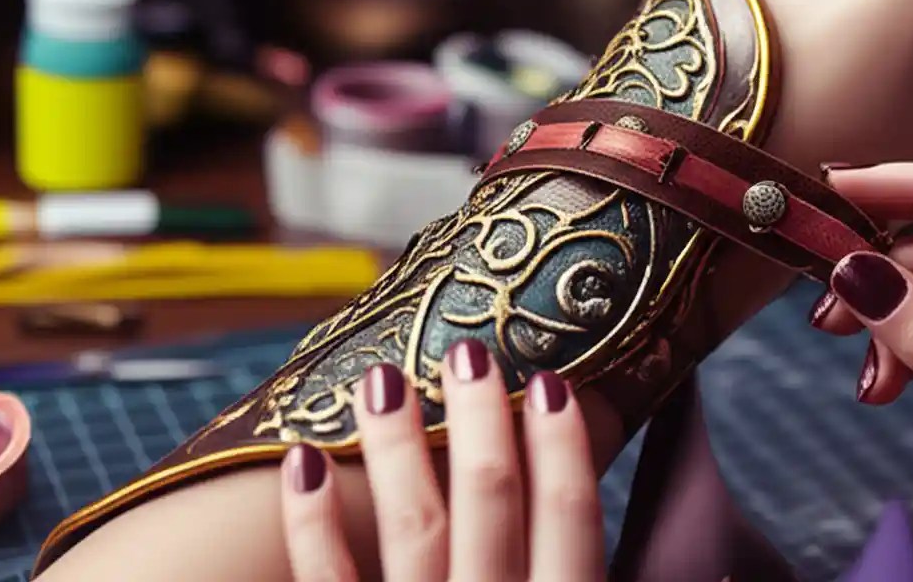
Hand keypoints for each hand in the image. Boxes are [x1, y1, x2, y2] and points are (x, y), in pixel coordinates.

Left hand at [279, 339, 604, 580]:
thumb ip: (579, 555)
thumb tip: (607, 454)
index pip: (571, 515)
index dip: (565, 446)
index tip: (552, 381)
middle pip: (490, 501)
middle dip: (481, 421)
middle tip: (468, 353)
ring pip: (412, 529)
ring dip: (398, 448)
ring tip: (382, 378)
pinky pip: (329, 581)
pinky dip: (313, 522)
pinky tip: (305, 461)